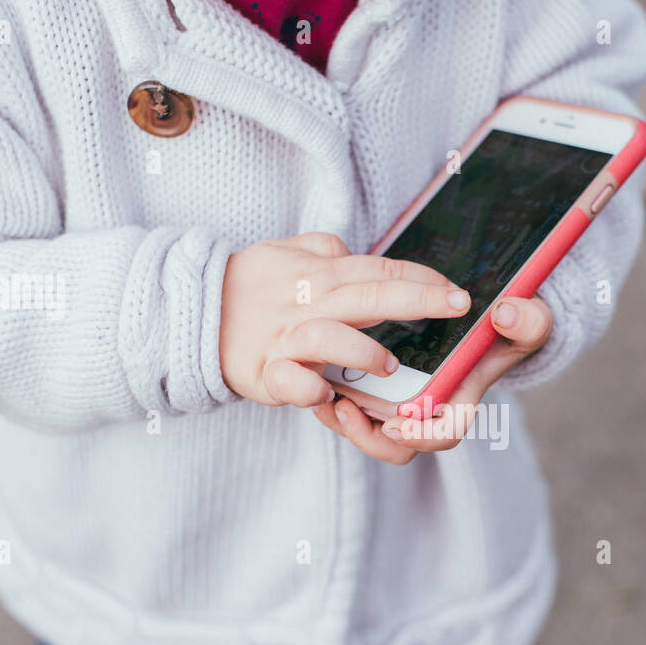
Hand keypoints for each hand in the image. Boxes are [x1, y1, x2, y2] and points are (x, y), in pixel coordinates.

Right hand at [218, 232, 470, 405]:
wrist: (187, 311)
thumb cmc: (246, 285)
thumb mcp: (285, 252)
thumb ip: (324, 250)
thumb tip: (355, 248)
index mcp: (319, 274)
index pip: (379, 270)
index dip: (421, 278)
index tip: (457, 290)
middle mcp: (307, 303)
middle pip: (368, 295)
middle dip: (417, 299)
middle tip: (456, 305)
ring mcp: (285, 339)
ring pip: (328, 338)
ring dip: (361, 351)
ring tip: (388, 366)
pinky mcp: (264, 372)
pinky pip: (288, 382)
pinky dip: (306, 388)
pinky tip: (326, 395)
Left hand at [312, 295, 552, 463]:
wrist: (484, 316)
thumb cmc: (507, 325)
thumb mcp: (527, 320)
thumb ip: (528, 320)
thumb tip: (504, 312)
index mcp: (463, 397)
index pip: (446, 433)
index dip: (421, 437)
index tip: (397, 422)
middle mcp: (431, 408)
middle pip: (399, 445)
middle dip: (369, 436)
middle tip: (345, 410)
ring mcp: (405, 402)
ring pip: (371, 431)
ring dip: (347, 422)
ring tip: (328, 399)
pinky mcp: (382, 390)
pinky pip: (355, 410)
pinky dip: (336, 402)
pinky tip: (321, 381)